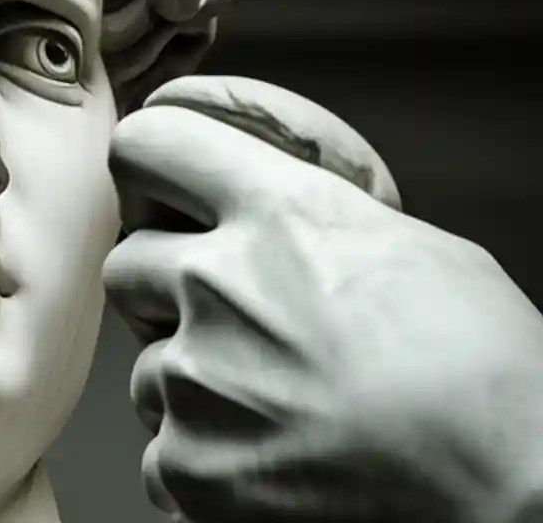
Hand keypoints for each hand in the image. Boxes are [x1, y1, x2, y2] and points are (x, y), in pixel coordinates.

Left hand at [104, 76, 542, 522]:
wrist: (511, 499)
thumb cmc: (487, 380)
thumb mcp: (420, 255)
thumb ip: (322, 224)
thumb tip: (283, 221)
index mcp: (283, 215)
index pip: (153, 143)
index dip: (148, 163)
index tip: (152, 184)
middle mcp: (220, 285)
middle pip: (127, 264)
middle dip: (164, 291)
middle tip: (228, 323)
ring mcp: (196, 379)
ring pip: (146, 368)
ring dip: (192, 386)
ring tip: (274, 410)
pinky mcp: (188, 465)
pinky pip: (162, 453)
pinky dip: (204, 463)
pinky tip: (270, 465)